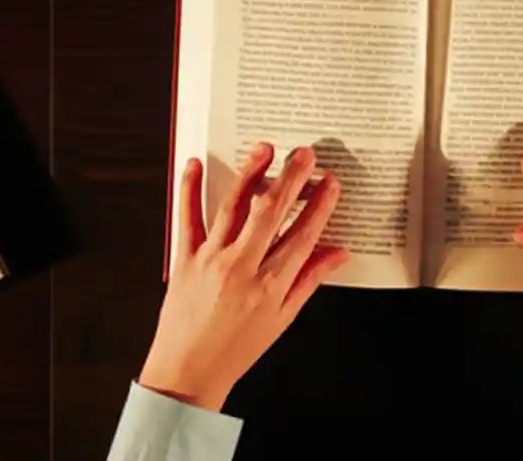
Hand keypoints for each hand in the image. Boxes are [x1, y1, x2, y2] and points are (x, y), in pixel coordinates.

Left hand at [139, 143, 349, 410]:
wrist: (187, 372)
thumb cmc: (236, 350)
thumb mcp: (282, 318)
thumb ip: (309, 280)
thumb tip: (338, 254)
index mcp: (270, 286)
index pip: (303, 235)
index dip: (320, 206)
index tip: (330, 184)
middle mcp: (241, 268)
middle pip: (270, 212)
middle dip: (291, 178)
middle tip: (304, 154)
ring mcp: (210, 261)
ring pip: (232, 207)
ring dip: (251, 174)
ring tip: (265, 149)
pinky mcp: (184, 259)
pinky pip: (187, 217)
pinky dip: (190, 188)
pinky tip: (196, 164)